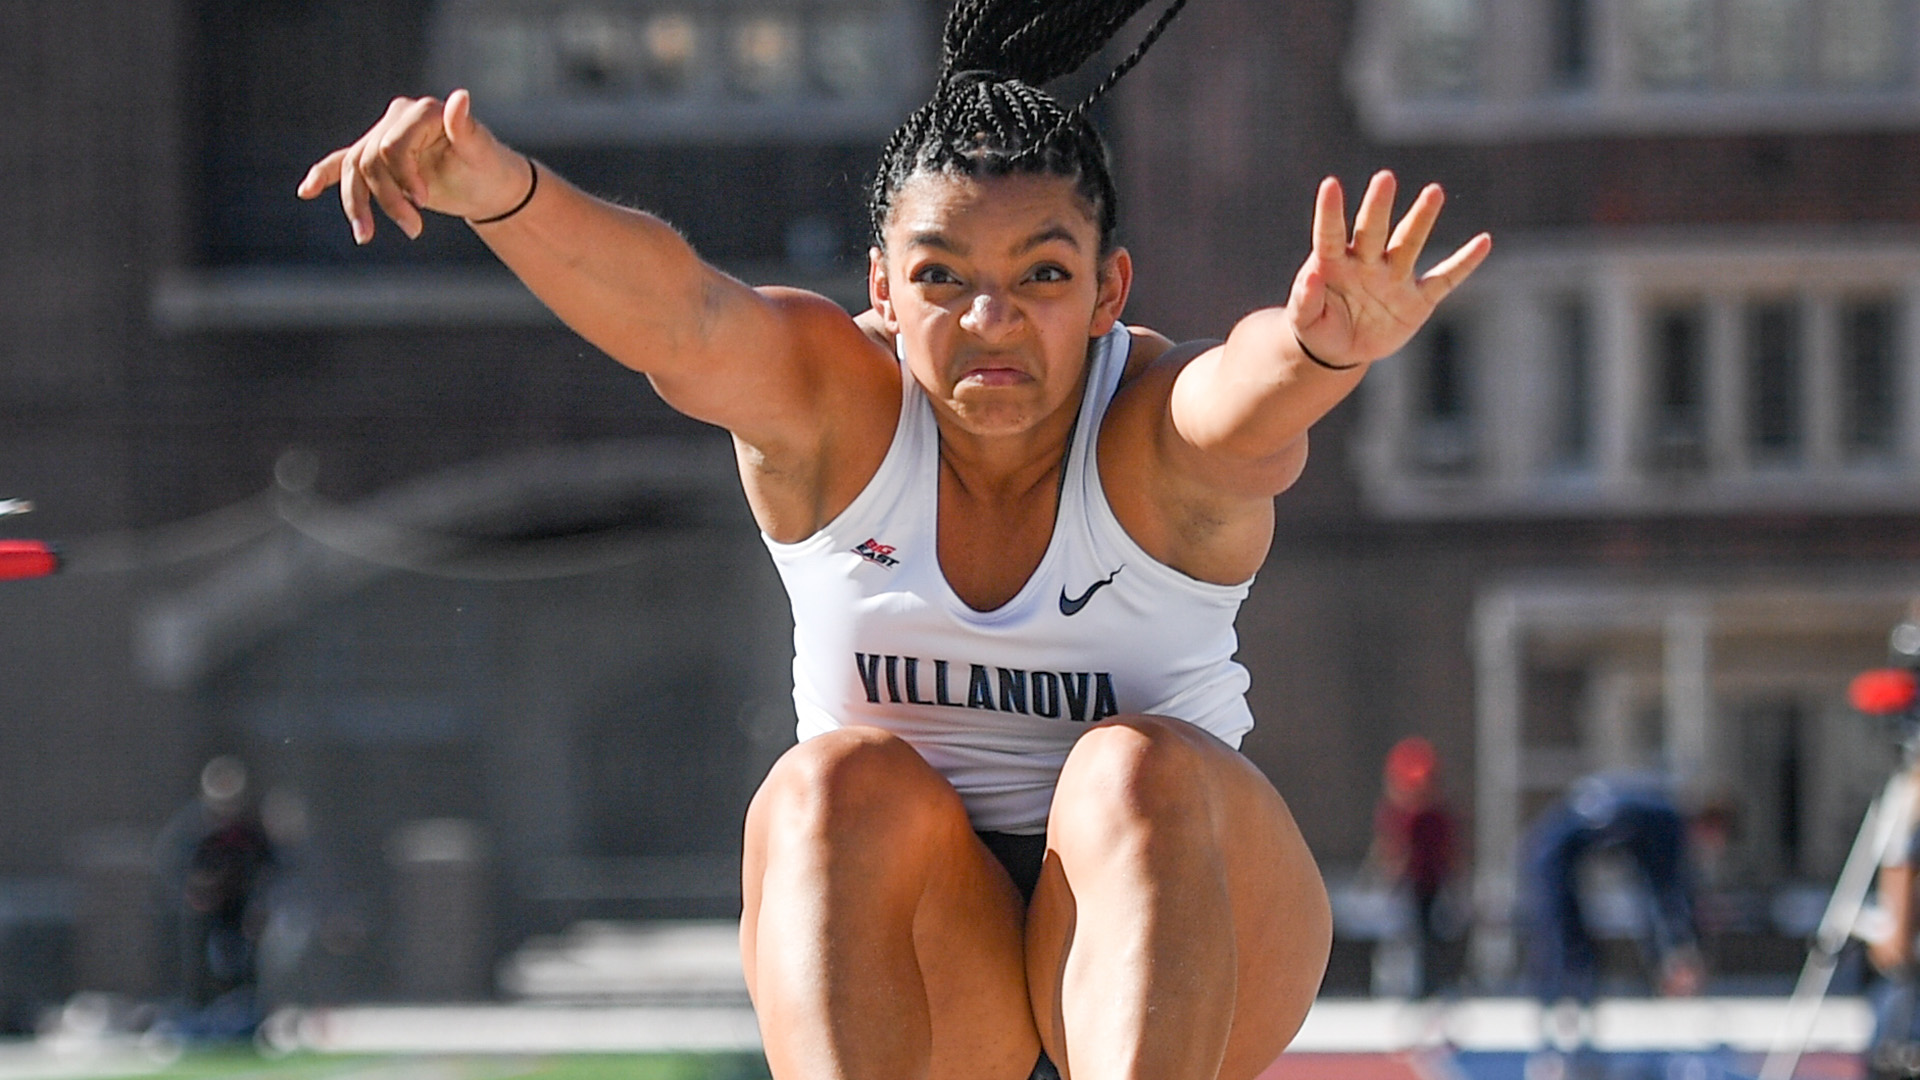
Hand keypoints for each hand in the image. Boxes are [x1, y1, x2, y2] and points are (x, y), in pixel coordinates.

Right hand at [296, 89, 529, 243]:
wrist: (486, 184)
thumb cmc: (488, 168)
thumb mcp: (480, 153)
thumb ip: (466, 128)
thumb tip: (460, 98)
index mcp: (422, 112)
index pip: (392, 145)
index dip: (402, 176)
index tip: (423, 202)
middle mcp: (398, 118)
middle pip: (370, 161)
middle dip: (386, 199)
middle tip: (414, 230)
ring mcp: (383, 136)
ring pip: (355, 170)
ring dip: (357, 205)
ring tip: (365, 237)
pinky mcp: (376, 157)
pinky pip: (343, 163)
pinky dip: (324, 176)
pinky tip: (305, 192)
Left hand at [1287, 171, 1491, 369]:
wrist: (1341, 348)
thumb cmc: (1317, 326)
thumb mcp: (1304, 319)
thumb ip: (1305, 298)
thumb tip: (1312, 274)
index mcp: (1333, 263)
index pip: (1330, 233)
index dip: (1330, 211)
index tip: (1330, 184)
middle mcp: (1366, 262)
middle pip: (1373, 230)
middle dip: (1379, 206)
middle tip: (1384, 177)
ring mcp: (1394, 277)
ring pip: (1408, 242)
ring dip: (1421, 219)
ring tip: (1434, 192)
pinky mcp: (1417, 299)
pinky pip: (1444, 278)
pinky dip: (1464, 263)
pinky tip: (1483, 242)